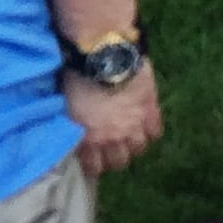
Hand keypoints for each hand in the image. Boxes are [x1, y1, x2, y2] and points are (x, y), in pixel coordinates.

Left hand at [63, 62, 161, 179]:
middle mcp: (113, 138)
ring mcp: (134, 125)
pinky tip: (146, 126)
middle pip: (120, 161)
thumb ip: (74, 124)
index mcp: (89, 138)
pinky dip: (150, 130)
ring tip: (129, 137)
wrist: (104, 55)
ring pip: (139, 148)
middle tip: (111, 148)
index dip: (94, 166)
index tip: (93, 162)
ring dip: (133, 145)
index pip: (95, 167)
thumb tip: (74, 133)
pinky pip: (155, 131)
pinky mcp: (150, 110)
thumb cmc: (77, 76)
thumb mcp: (67, 105)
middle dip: (114, 157)